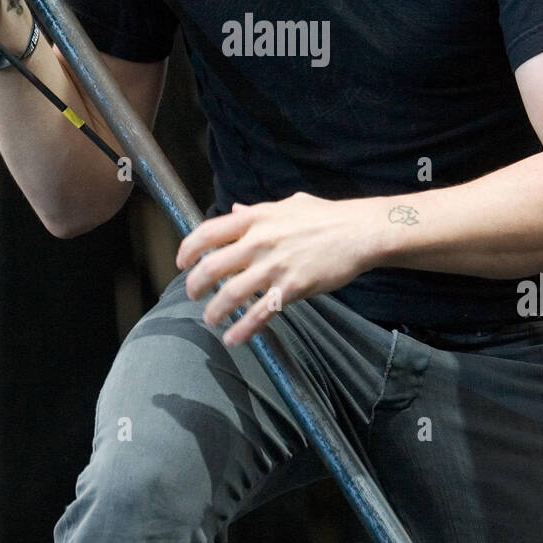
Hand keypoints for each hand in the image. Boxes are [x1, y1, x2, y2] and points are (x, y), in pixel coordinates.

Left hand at [175, 191, 379, 345]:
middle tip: (192, 294)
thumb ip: (257, 210)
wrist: (360, 232)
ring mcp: (275, 265)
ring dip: (215, 310)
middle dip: (195, 285)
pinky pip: (260, 312)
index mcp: (256, 218)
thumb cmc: (327, 216)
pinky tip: (234, 338)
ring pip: (231, 293)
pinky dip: (243, 329)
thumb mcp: (288, 204)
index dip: (188, 249)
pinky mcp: (292, 287)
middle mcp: (260, 240)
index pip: (208, 233)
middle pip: (212, 266)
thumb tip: (234, 211)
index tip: (181, 262)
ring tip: (211, 319)